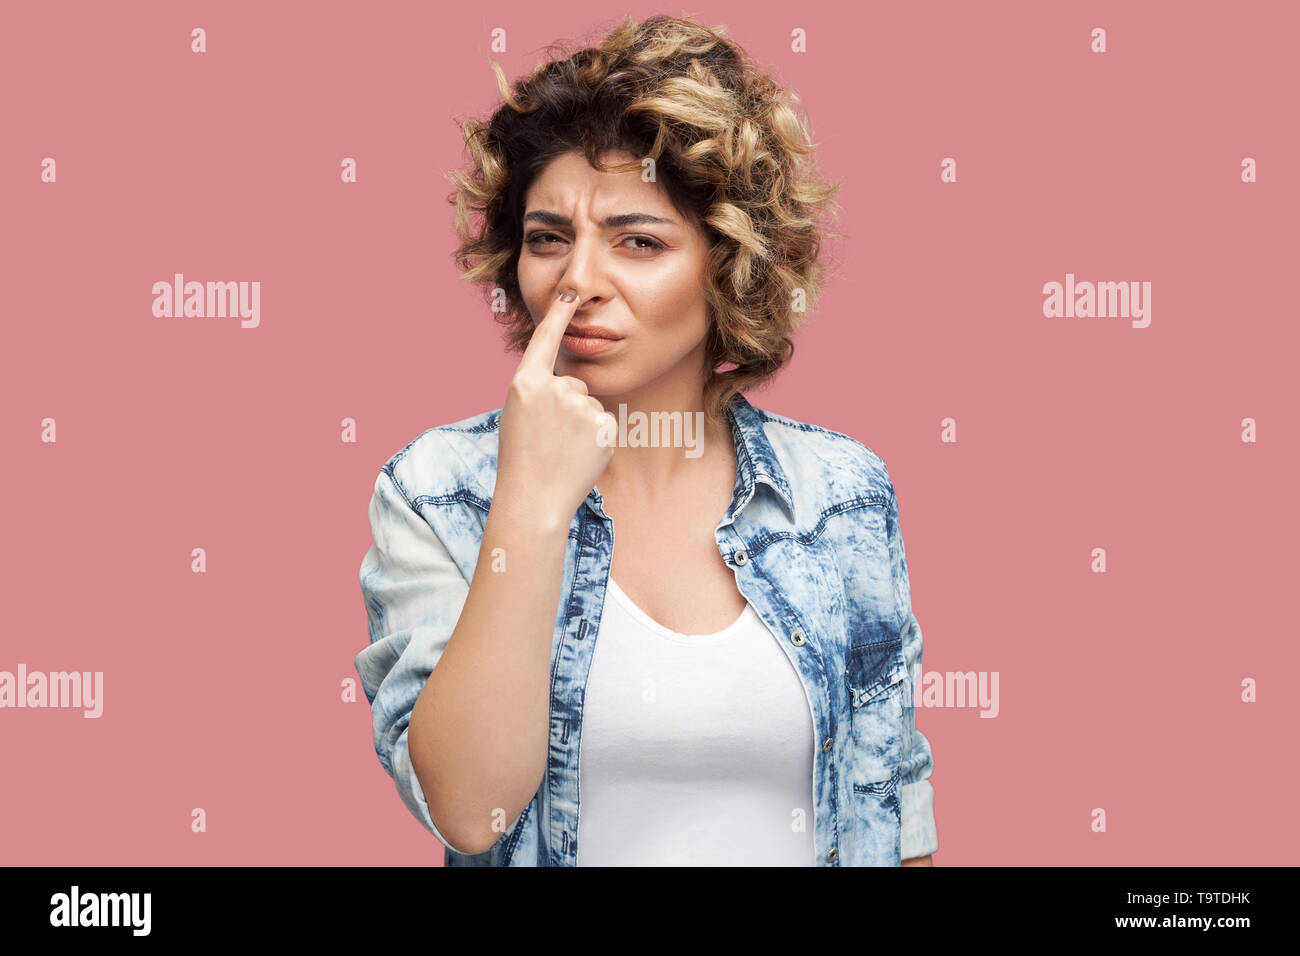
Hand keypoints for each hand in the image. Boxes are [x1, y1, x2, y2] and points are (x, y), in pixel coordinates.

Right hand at [493, 289, 616, 528]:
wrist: (533, 500)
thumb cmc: (522, 460)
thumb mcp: (520, 415)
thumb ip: (542, 391)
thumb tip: (572, 384)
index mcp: (525, 383)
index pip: (545, 340)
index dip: (558, 315)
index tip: (570, 292)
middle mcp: (554, 388)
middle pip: (573, 384)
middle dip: (567, 407)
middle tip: (548, 439)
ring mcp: (580, 406)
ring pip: (588, 406)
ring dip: (580, 425)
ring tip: (561, 451)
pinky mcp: (603, 425)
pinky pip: (603, 423)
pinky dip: (595, 439)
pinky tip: (578, 456)